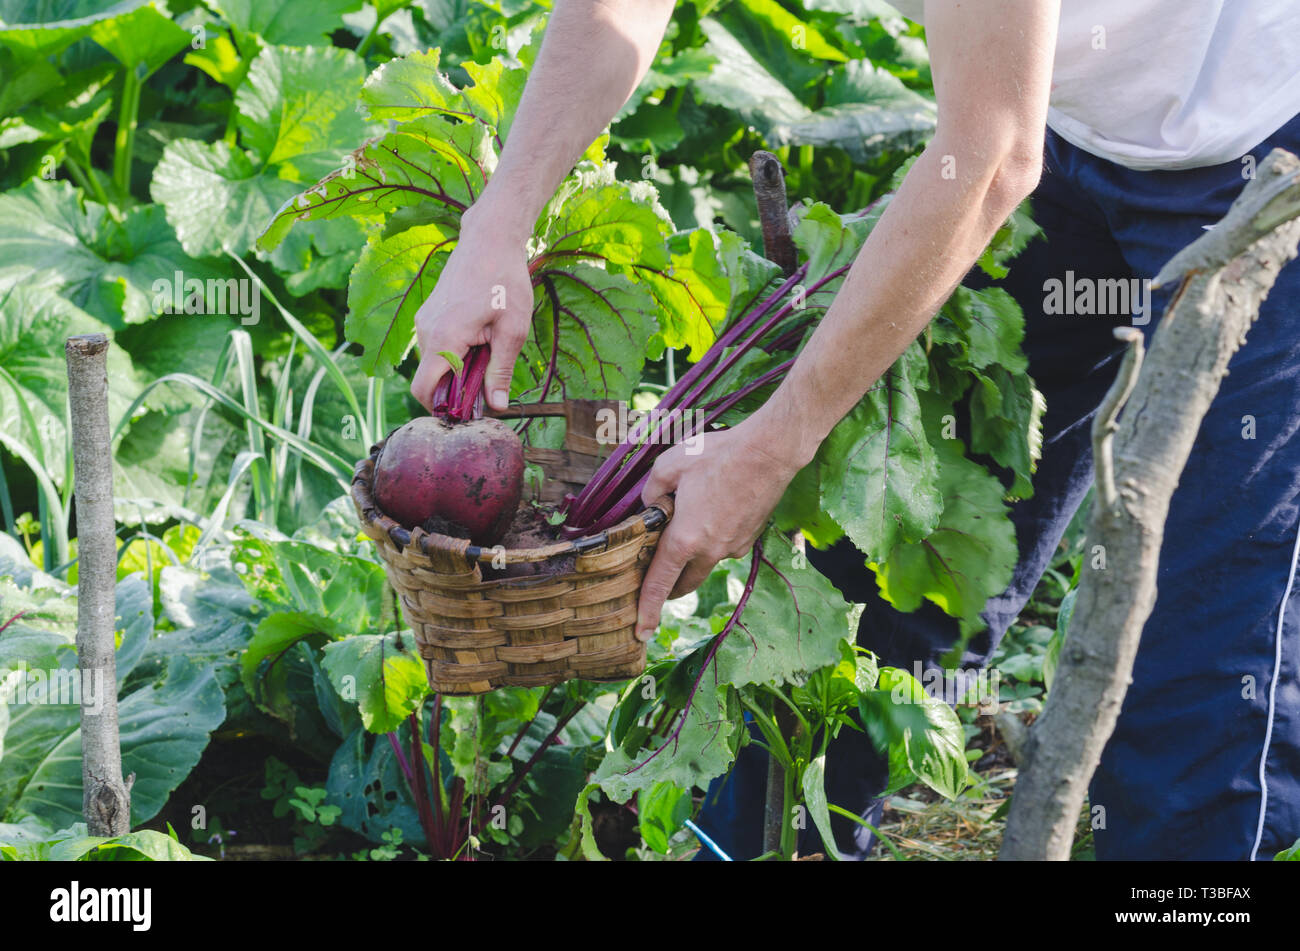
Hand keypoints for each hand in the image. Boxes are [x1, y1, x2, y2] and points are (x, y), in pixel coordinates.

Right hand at [409, 205, 533, 411]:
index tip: (471, 410)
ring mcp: (424, 321)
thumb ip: (501, 370)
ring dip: (457, 370)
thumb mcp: (513, 330)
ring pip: (433, 364)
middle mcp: (426, 331)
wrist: (489, 240)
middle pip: (429, 381)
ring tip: (488, 352)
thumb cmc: (505, 281)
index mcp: (444, 339)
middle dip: (455, 390)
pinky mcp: (429, 314)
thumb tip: (497, 406)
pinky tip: (480, 339)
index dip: (444, 408)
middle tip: (488, 381)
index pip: (424, 391)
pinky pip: (435, 347)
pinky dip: (454, 353)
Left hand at [634, 419, 805, 640]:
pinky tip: (712, 512)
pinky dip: (712, 541)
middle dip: (668, 589)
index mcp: (685, 539)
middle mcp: (710, 551)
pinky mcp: (749, 539)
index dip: (646, 610)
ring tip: (686, 528)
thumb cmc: (717, 455)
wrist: (768, 452)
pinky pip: (724, 548)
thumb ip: (651, 491)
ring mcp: (733, 548)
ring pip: (705, 564)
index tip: (641, 632)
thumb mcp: (669, 466)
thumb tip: (650, 506)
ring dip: (691, 559)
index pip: (659, 584)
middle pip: (683, 584)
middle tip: (655, 580)